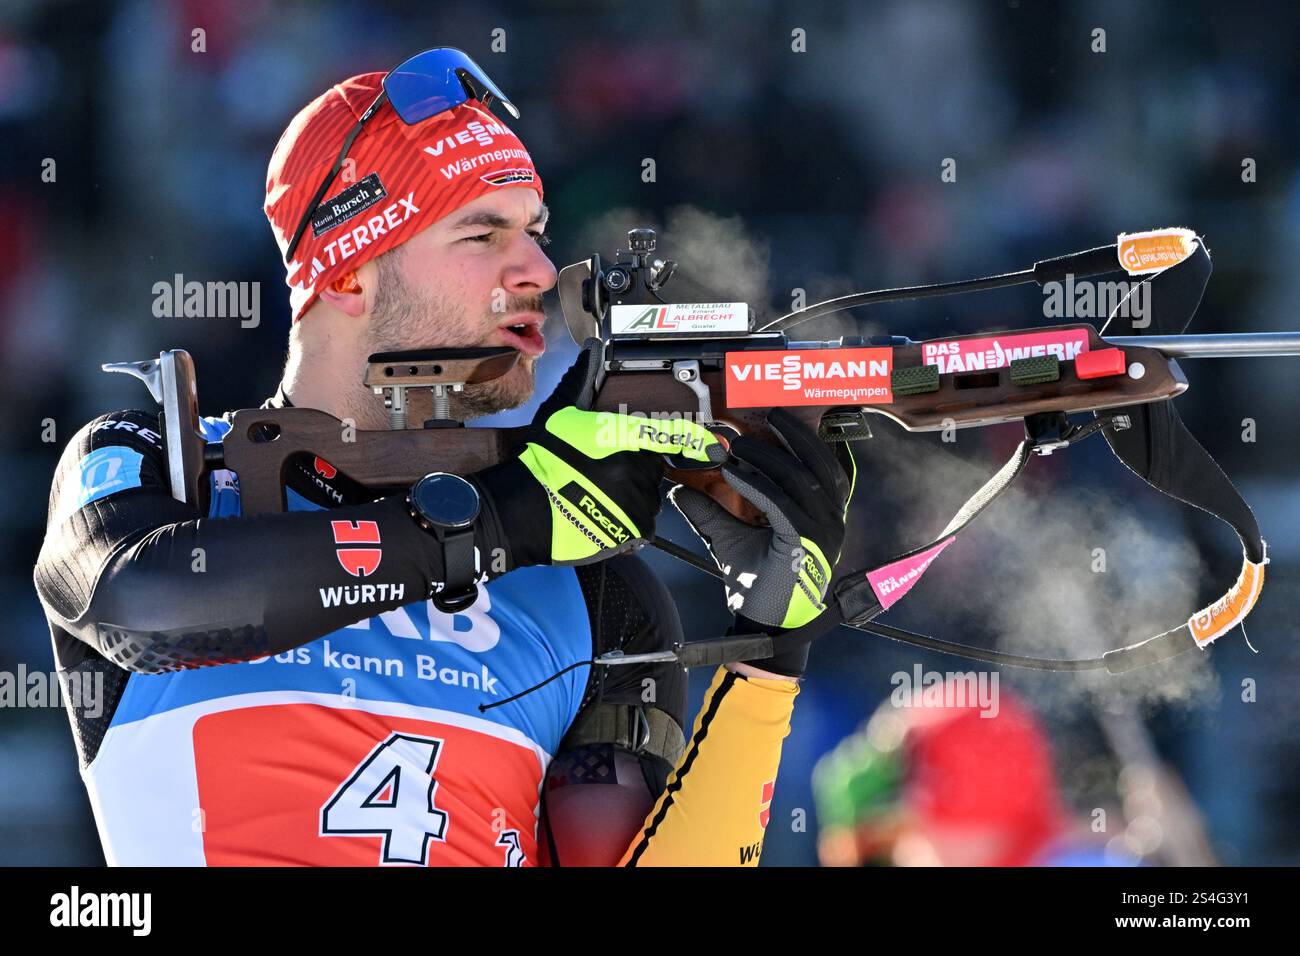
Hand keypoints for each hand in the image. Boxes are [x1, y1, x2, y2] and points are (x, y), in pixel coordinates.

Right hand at [473, 338, 726, 567]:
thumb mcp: (559, 414)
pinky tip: (602, 514)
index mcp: (621, 438)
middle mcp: (634, 471)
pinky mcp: (631, 531)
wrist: (524, 509)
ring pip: (646, 496)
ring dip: (631, 495)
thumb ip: (581, 382)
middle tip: (603, 470)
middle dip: (634, 466)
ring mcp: (634, 503)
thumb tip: (592, 350)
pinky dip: (627, 521)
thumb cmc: (541, 460)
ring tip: (598, 495)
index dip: (692, 439)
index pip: (667, 434)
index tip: (712, 446)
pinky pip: (641, 523)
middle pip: (650, 467)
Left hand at [669, 408, 855, 674]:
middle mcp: (832, 520)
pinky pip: (782, 504)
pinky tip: (732, 473)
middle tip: (767, 415)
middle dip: (793, 436)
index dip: (805, 439)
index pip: (825, 465)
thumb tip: (679, 488)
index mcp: (826, 514)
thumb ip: (710, 511)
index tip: (778, 417)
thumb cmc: (757, 581)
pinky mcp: (805, 544)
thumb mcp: (730, 537)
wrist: (764, 624)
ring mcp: (823, 533)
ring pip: (800, 480)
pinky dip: (757, 485)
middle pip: (819, 464)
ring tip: (737, 447)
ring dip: (768, 458)